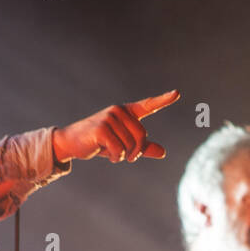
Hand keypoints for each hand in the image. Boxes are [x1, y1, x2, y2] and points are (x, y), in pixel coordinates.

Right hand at [52, 90, 179, 162]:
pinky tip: (107, 154)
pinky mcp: (101, 128)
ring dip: (124, 156)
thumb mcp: (124, 145)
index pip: (148, 105)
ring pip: (130, 145)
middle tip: (128, 157)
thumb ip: (143, 148)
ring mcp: (109, 118)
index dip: (163, 100)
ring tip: (113, 153)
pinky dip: (116, 157)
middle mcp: (119, 111)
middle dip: (136, 151)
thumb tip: (163, 152)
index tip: (177, 93)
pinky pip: (119, 149)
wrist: (73, 143)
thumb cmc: (100, 143)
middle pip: (141, 135)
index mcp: (127, 113)